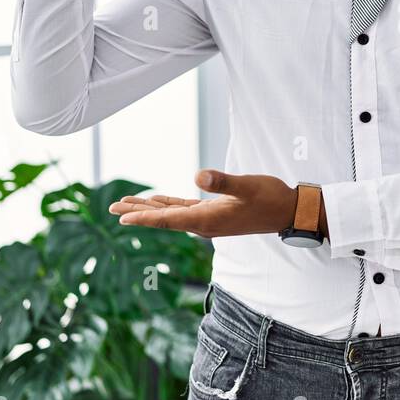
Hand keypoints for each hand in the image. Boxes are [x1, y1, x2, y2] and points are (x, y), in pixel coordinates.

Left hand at [108, 171, 295, 237]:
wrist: (289, 212)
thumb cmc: (270, 199)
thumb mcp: (247, 186)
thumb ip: (223, 182)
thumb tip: (198, 176)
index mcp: (207, 220)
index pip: (167, 219)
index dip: (143, 218)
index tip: (120, 218)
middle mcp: (203, 223)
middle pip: (163, 218)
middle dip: (137, 213)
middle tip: (111, 208)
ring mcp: (208, 219)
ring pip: (170, 214)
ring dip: (148, 209)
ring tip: (125, 205)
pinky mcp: (214, 213)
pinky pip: (183, 209)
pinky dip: (167, 205)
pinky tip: (157, 200)